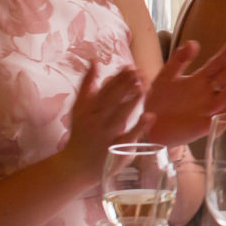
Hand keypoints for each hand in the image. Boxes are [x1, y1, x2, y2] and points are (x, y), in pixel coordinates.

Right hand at [62, 63, 145, 177]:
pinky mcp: (116, 148)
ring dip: (131, 101)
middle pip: (112, 99)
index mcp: (88, 108)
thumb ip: (87, 84)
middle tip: (140, 72)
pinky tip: (150, 116)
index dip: (118, 77)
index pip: (104, 89)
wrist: (75, 165)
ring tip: (144, 87)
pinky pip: (128, 137)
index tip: (131, 67)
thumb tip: (94, 60)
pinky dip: (138, 127)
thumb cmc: (82, 132)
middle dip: (125, 85)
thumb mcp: (80, 107)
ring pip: (119, 115)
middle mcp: (96, 120)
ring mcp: (106, 134)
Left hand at [138, 38, 225, 145]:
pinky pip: (219, 120)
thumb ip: (178, 61)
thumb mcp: (165, 77)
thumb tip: (193, 43)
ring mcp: (207, 110)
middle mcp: (207, 94)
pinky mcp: (203, 127)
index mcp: (199, 80)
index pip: (217, 64)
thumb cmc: (158, 102)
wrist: (148, 127)